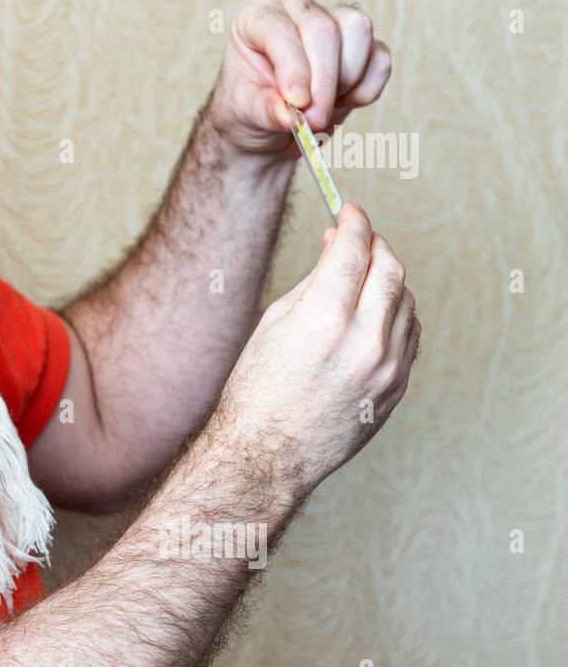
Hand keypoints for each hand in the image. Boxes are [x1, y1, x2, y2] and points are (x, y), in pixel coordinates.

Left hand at [205, 0, 391, 157]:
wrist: (269, 125)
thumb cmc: (249, 108)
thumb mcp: (245, 112)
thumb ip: (265, 110)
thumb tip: (290, 116)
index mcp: (256, 14)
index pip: (280, 30)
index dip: (294, 69)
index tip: (298, 103)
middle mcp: (296, 8)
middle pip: (324, 30)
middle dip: (323, 82)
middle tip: (313, 119)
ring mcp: (332, 18)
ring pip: (358, 32)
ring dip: (346, 80)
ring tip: (322, 108)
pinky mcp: (361, 42)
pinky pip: (379, 58)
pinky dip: (366, 89)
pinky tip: (342, 102)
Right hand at [209, 203, 420, 498]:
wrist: (267, 455)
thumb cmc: (257, 391)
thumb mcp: (275, 324)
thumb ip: (314, 281)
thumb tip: (339, 247)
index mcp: (323, 320)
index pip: (355, 249)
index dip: (354, 222)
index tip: (350, 211)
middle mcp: (363, 341)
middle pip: (391, 268)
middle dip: (376, 245)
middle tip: (359, 240)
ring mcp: (387, 367)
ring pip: (406, 300)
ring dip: (386, 280)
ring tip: (358, 282)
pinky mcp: (398, 387)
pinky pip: (410, 334)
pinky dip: (396, 314)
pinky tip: (371, 317)